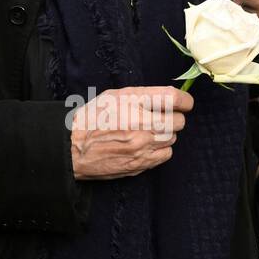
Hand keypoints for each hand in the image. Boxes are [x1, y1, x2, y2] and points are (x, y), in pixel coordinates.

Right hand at [70, 86, 192, 179]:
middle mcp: (140, 123)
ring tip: (148, 132)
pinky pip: (166, 154)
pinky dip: (161, 149)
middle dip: (174, 118)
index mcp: (133, 101)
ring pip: (173, 138)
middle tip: (162, 118)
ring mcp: (142, 145)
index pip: (174, 98)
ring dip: (166, 134)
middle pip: (179, 121)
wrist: (73, 148)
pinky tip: (147, 145)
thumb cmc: (92, 119)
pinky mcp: (141, 163)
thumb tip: (168, 99)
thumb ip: (142, 96)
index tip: (185, 103)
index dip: (185, 101)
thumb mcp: (114, 95)